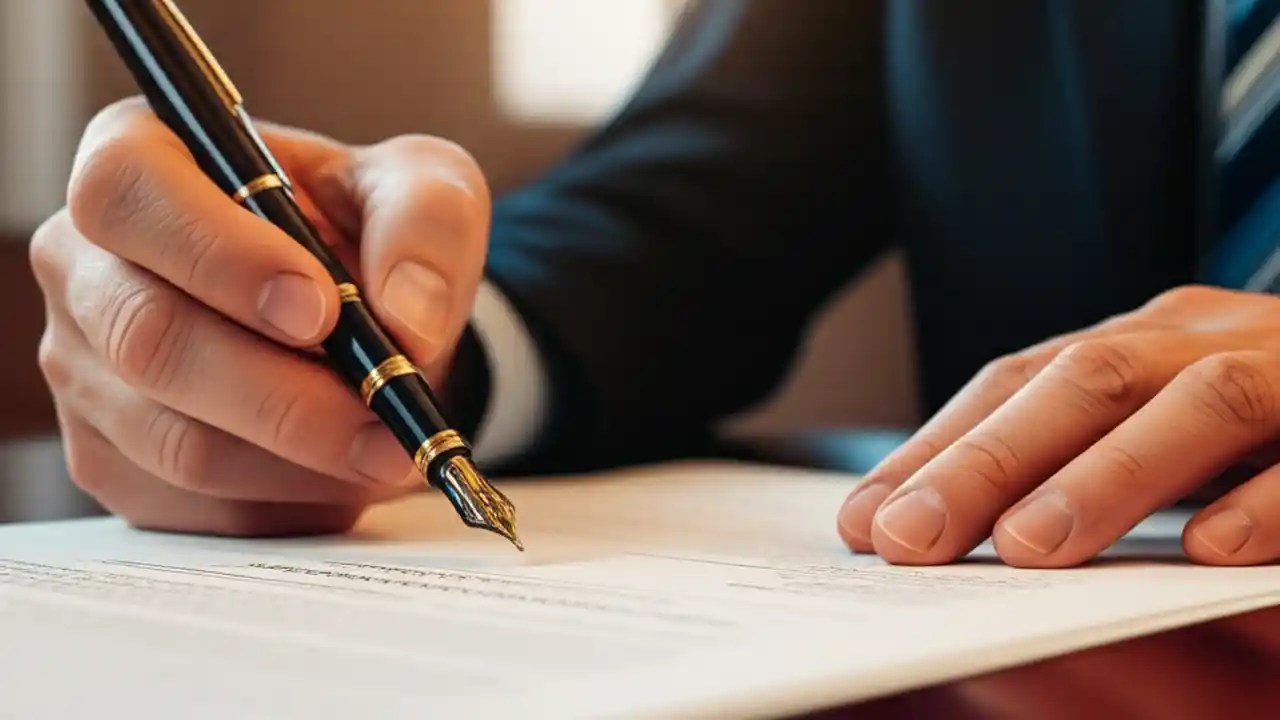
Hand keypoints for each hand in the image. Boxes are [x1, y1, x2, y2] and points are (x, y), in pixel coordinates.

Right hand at [30, 98, 489, 535]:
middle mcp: (86, 262)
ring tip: (386, 451)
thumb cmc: (372, 230)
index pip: (128, 191)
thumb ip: (425, 223)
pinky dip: (286, 503)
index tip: (320, 311)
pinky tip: (341, 475)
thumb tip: (407, 315)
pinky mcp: (111, 459)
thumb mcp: (426, 188)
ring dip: (299, 461)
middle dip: (281, 394)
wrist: (366, 317)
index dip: (219, 256)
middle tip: (383, 423)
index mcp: (140, 157)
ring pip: (176, 441)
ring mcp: (85, 369)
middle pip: (147, 336)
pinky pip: (193, 507)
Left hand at [836, 285, 1279, 565]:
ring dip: (1109, 478)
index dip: (936, 447)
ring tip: (1030, 547)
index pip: (1017, 384)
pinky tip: (1213, 551)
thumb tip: (953, 532)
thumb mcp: (1161, 427)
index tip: (864, 521)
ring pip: (1196, 403)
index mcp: (1141, 343)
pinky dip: (1271, 497)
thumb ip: (1078, 463)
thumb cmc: (1265, 418)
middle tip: (910, 540)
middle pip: (1082, 385)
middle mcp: (1203, 339)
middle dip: (988, 463)